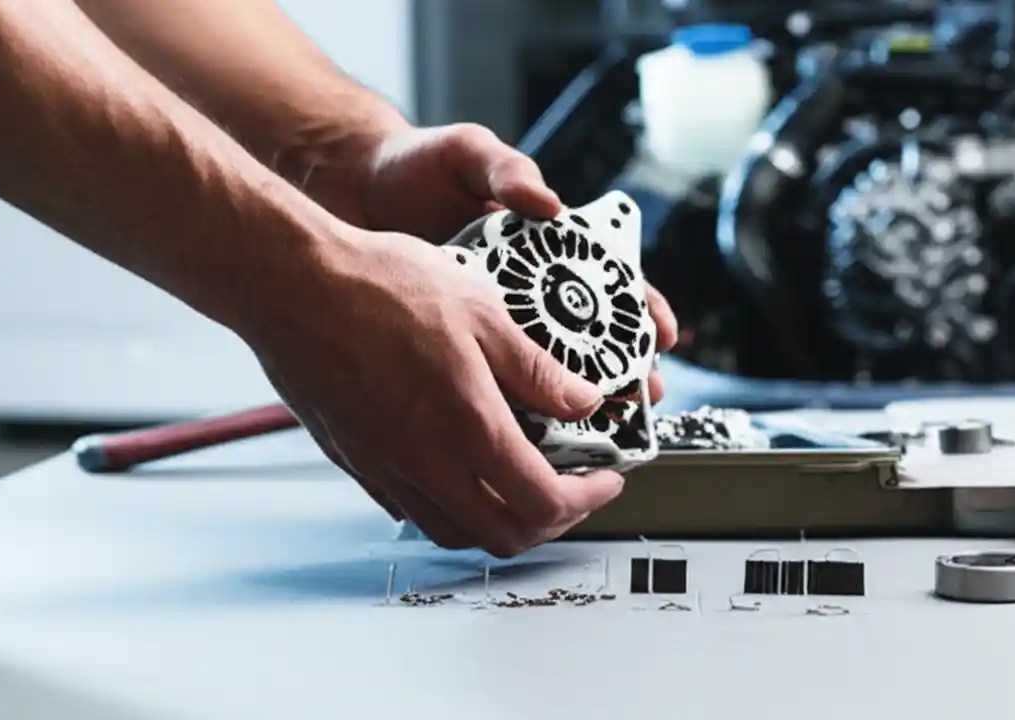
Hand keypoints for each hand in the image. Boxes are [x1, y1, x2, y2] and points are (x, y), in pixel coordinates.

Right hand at [247, 227, 628, 556]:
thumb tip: (582, 401)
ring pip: (454, 531)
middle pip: (504, 535)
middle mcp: (426, 461)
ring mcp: (386, 467)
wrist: (293, 284)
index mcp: (469, 426)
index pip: (545, 502)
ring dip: (499, 521)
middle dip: (551, 522)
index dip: (588, 499)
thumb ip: (536, 370)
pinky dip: (448, 506)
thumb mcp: (483, 312)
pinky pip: (410, 508)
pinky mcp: (356, 460)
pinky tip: (458, 468)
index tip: (605, 479)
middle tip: (571, 488)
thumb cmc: (376, 285)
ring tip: (521, 483)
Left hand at [305, 121, 679, 398]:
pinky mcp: (456, 343)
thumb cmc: (418, 165)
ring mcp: (493, 320)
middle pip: (591, 339)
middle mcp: (528, 289)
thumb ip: (509, 172)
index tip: (662, 333)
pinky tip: (517, 430)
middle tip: (640, 397)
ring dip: (571, 401)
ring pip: (546, 371)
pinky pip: (490, 381)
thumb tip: (550, 203)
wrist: (352, 189)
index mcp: (547, 247)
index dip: (644, 309)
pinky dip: (509, 407)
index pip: (612, 281)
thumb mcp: (469, 153)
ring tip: (590, 428)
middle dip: (622, 371)